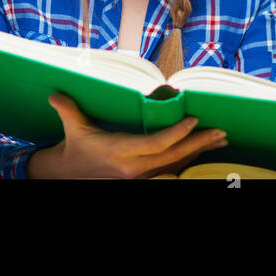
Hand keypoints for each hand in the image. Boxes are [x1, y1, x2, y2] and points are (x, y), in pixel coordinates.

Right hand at [36, 94, 226, 178]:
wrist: (68, 176)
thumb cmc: (75, 147)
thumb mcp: (73, 127)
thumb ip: (67, 110)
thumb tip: (55, 95)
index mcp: (120, 151)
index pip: (155, 144)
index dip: (177, 133)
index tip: (194, 119)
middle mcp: (132, 167)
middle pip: (172, 156)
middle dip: (198, 144)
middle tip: (220, 132)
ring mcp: (139, 177)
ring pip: (175, 165)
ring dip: (198, 153)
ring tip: (220, 141)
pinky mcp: (142, 180)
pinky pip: (170, 170)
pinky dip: (188, 161)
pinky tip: (202, 153)